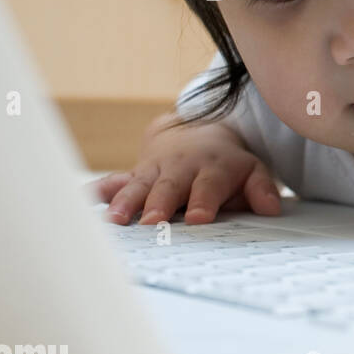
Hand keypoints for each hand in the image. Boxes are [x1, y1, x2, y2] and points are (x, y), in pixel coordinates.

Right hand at [84, 116, 281, 225]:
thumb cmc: (227, 163)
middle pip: (168, 188)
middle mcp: (180, 169)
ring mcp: (154, 170)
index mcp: (212, 169)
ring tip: (115, 221)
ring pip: (137, 186)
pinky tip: (82, 204)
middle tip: (152, 223)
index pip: (209, 187)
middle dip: (159, 204)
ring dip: (125, 202)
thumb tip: (272, 208)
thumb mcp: (252, 170)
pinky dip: (96, 192)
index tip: (198, 218)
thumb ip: (261, 189)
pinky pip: (111, 182)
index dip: (203, 202)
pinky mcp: (134, 174)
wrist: (197, 131)